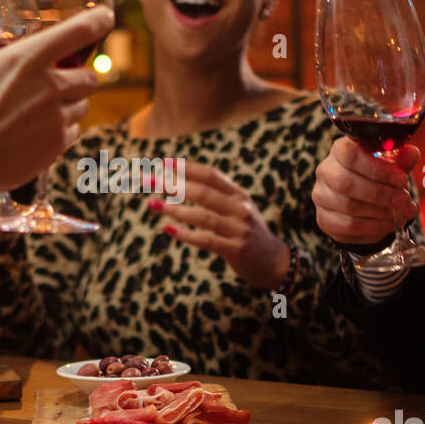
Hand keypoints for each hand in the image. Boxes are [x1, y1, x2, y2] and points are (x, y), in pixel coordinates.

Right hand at [0, 7, 112, 193]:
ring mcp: (57, 118)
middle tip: (55, 83)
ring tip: (39, 111)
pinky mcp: (57, 146)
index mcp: (28, 59)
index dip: (98, 20)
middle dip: (77, 77)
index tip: (104, 17)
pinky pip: (73, 132)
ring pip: (82, 106)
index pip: (78, 31)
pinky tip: (36, 133)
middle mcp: (50, 86)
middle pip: (89, 77)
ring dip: (69, 105)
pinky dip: (62, 130)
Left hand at [149, 158, 289, 289]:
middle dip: (174, 185)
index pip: (210, 175)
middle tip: (150, 181)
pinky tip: (168, 229)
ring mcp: (238, 229)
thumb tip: (179, 182)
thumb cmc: (248, 233)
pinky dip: (186, 234)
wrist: (275, 262)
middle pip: (203, 192)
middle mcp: (239, 208)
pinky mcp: (235, 249)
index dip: (186, 167)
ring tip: (152, 204)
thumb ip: (217, 195)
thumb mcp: (239, 208)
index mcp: (239, 195)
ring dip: (175, 209)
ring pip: (202, 215)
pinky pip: (206, 240)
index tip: (163, 161)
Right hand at [312, 139, 419, 245]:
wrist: (363, 207)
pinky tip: (389, 224)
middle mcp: (325, 171)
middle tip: (404, 200)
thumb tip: (411, 153)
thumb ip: (400, 161)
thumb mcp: (391, 167)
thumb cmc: (376, 180)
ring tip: (401, 213)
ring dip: (381, 211)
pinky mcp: (324, 219)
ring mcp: (321, 196)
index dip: (378, 168)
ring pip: (349, 206)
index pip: (350, 154)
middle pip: (347, 182)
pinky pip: (349, 225)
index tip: (401, 179)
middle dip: (381, 194)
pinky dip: (374, 226)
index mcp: (340, 150)